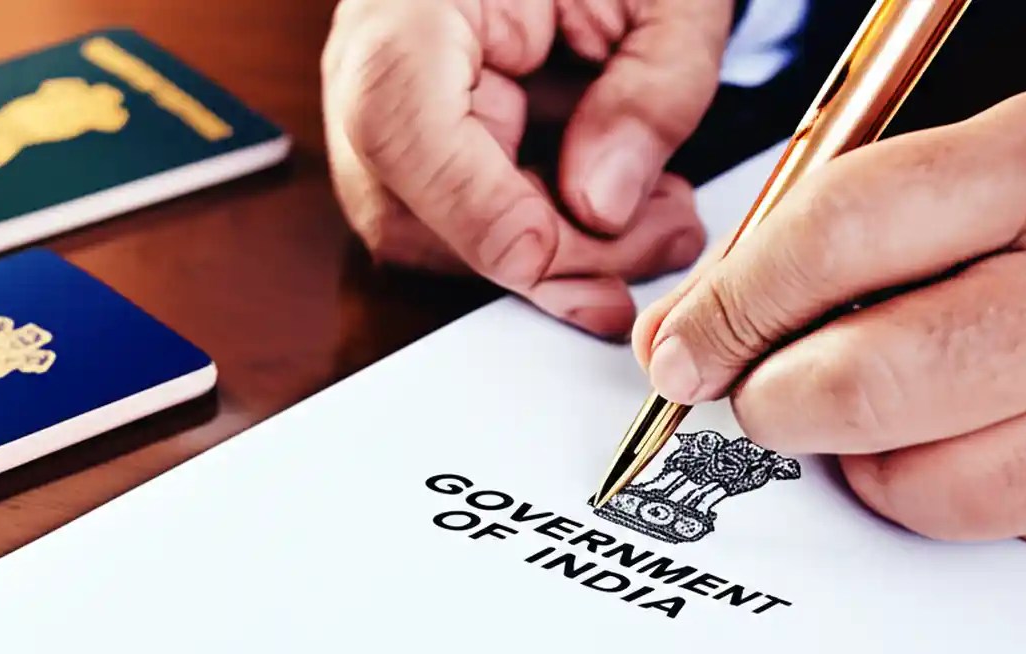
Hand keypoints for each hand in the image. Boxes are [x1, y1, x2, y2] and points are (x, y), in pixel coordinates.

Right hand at [321, 0, 731, 336]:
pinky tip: (619, 218)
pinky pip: (463, 225)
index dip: (482, 213)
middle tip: (657, 240)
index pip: (399, 125)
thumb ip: (653, 90)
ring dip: (554, 256)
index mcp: (408, 5)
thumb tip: (602, 208)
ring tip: (658, 222)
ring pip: (437, 240)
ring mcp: (381, 116)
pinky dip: (545, 235)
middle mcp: (367, 66)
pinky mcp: (416, 151)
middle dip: (545, 254)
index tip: (574, 247)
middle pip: (413, 213)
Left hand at [632, 90, 1025, 544]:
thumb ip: (796, 247)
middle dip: (776, 402)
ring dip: (863, 464)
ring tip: (875, 416)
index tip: (679, 352)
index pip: (835, 235)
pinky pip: (991, 524)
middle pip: (871, 378)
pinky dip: (938, 497)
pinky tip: (947, 440)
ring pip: (930, 481)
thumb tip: (677, 336)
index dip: (733, 307)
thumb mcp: (940, 183)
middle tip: (761, 395)